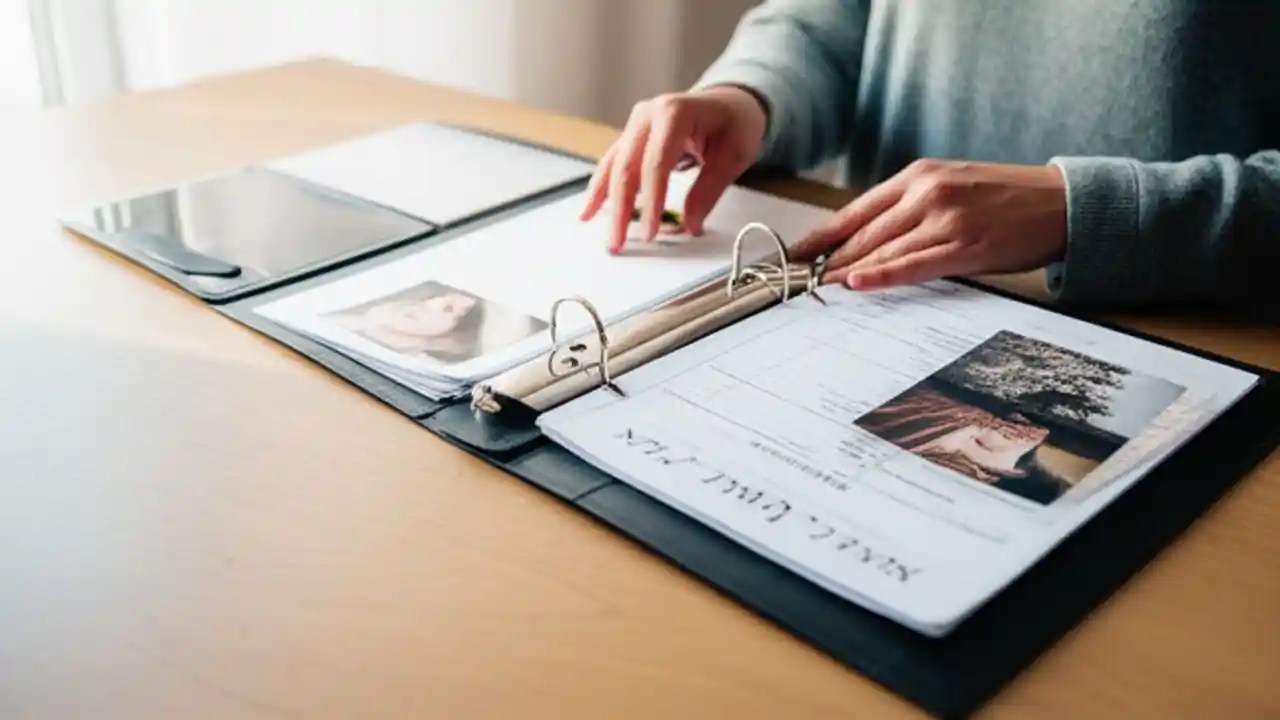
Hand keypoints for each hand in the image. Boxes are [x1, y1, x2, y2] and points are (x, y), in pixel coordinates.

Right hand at [580, 86, 766, 252]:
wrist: (730, 101)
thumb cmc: (735, 121)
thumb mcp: (734, 154)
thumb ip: (709, 189)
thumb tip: (690, 225)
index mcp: (674, 112)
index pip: (656, 163)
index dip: (651, 201)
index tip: (650, 232)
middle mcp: (648, 115)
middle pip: (627, 166)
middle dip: (621, 209)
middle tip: (619, 242)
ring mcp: (636, 125)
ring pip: (614, 167)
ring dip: (606, 203)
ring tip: (603, 233)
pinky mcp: (632, 137)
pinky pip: (612, 164)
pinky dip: (601, 189)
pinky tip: (590, 211)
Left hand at [792, 159, 1067, 288]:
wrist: (1062, 202)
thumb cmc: (1006, 198)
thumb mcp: (951, 187)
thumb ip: (909, 207)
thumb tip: (865, 240)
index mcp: (918, 175)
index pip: (855, 210)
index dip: (820, 235)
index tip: (794, 254)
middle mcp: (927, 192)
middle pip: (862, 232)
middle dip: (825, 258)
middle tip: (792, 279)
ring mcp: (945, 218)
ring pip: (882, 249)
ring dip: (844, 271)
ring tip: (812, 288)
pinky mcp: (965, 245)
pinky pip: (913, 264)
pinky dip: (881, 274)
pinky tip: (855, 282)